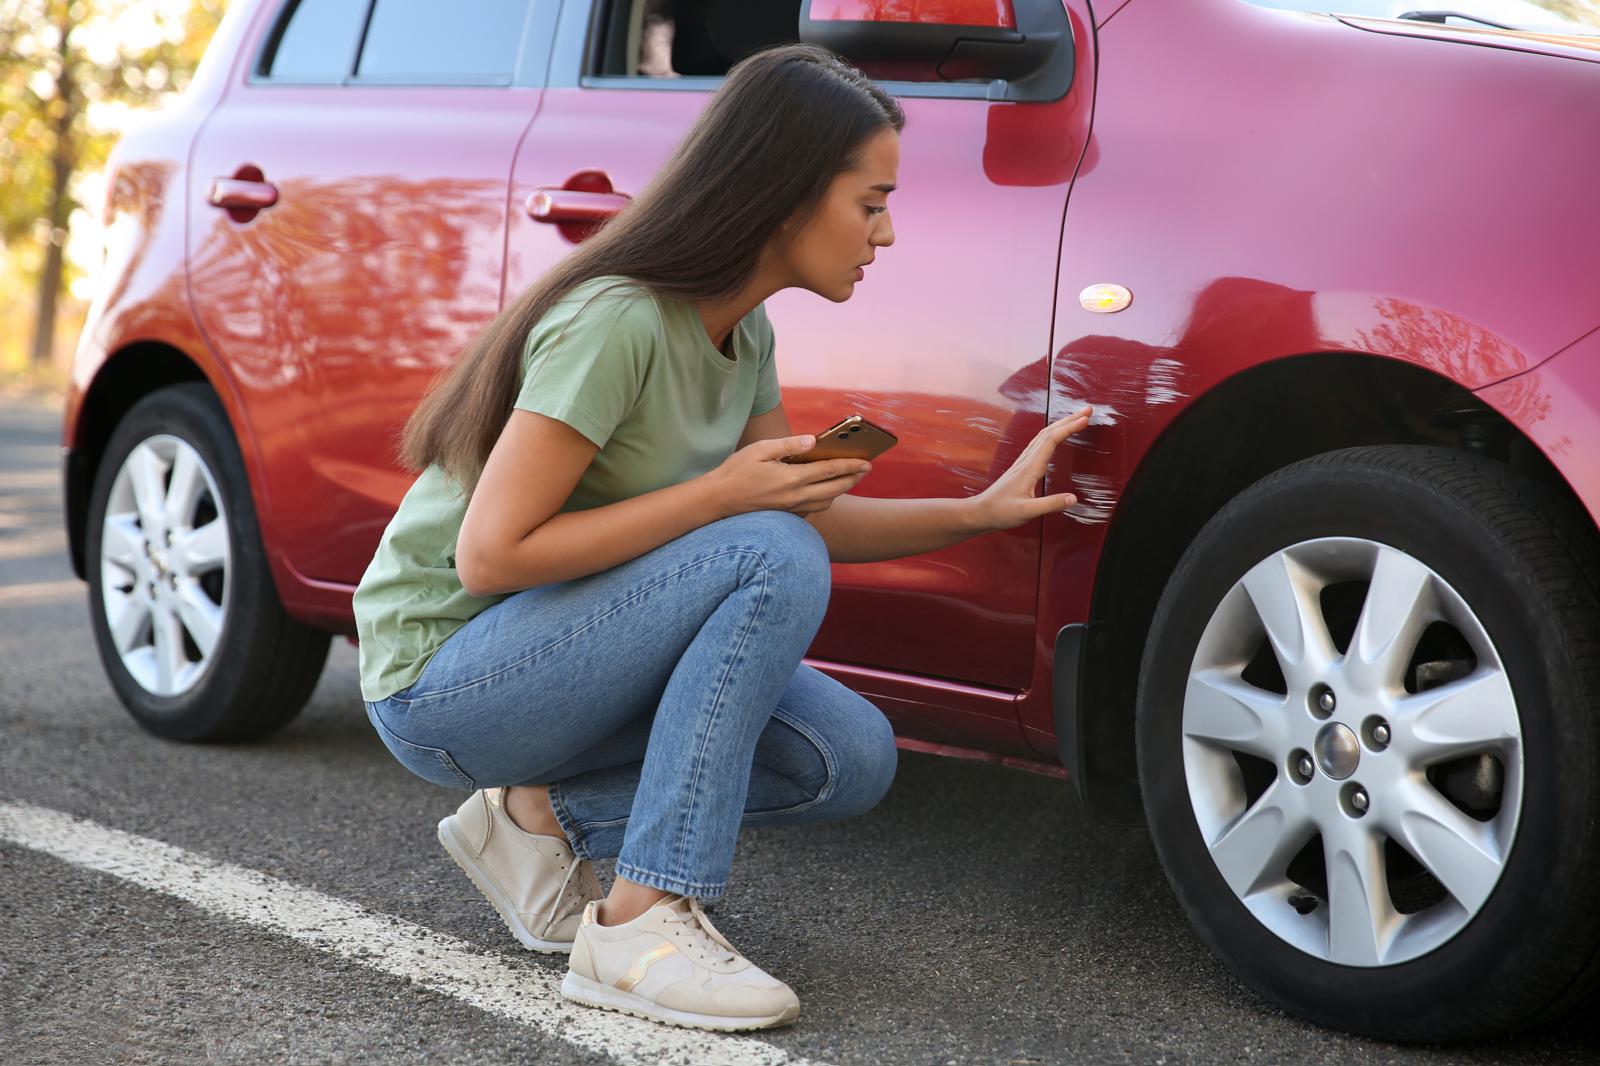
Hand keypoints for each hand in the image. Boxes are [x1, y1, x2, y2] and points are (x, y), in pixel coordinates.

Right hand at [702, 433, 872, 518]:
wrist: (718, 500)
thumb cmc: (736, 471)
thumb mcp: (760, 450)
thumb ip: (788, 445)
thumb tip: (813, 441)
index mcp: (791, 478)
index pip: (829, 471)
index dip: (850, 465)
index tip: (867, 462)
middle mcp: (795, 496)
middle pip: (834, 490)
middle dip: (852, 479)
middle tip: (865, 469)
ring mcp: (791, 508)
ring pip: (826, 502)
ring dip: (840, 491)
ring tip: (848, 478)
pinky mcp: (786, 514)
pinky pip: (813, 509)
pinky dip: (824, 500)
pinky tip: (824, 490)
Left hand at [969, 404, 1093, 531]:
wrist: (981, 512)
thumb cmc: (1000, 511)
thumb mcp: (1027, 511)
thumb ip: (1051, 505)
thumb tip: (1073, 499)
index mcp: (1029, 468)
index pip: (1052, 440)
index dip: (1069, 428)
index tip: (1084, 420)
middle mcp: (1026, 460)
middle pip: (1049, 432)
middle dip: (1069, 419)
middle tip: (1087, 411)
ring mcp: (1023, 461)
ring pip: (1044, 435)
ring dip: (1062, 424)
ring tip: (1077, 418)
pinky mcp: (1022, 466)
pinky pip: (1039, 443)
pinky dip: (1053, 434)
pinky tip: (1056, 435)